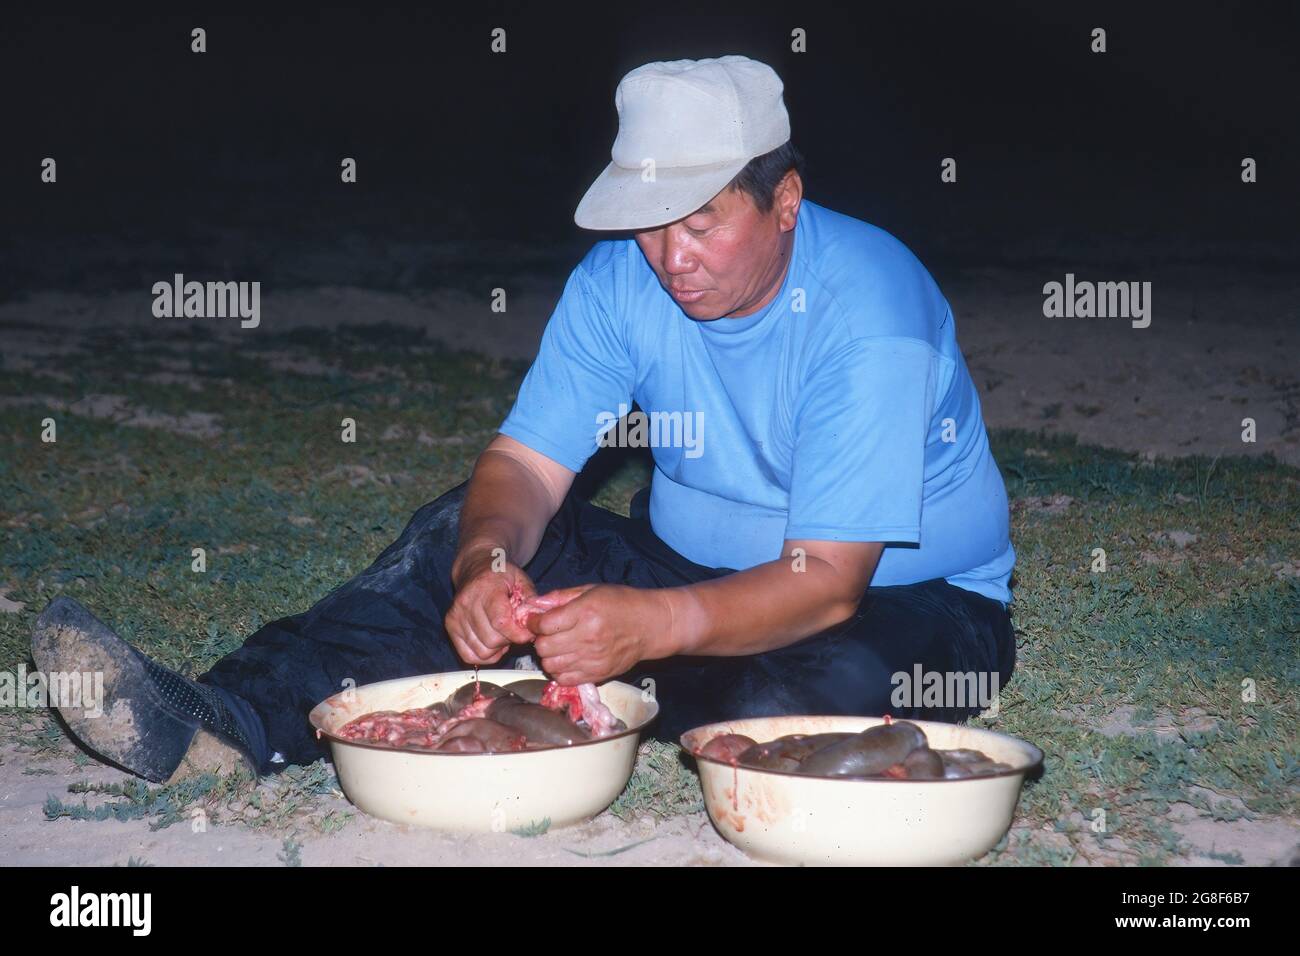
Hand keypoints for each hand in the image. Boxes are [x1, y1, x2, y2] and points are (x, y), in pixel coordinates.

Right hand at [445, 561, 537, 666]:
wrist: (475, 567)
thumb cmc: (501, 575)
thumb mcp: (521, 580)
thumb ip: (531, 600)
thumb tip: (538, 621)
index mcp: (486, 587)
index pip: (501, 622)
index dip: (518, 634)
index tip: (528, 633)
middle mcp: (466, 602)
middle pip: (491, 640)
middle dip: (509, 640)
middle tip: (516, 631)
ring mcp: (455, 615)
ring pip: (481, 651)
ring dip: (497, 649)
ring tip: (503, 635)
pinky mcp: (450, 626)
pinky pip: (468, 655)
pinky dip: (484, 655)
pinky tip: (492, 643)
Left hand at [529, 583, 671, 684]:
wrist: (652, 625)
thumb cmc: (622, 603)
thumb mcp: (591, 590)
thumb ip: (560, 597)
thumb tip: (532, 604)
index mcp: (585, 612)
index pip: (544, 625)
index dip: (533, 623)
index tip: (535, 621)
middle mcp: (587, 637)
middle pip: (543, 647)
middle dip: (539, 640)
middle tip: (547, 634)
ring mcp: (593, 659)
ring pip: (550, 666)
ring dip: (548, 657)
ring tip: (557, 647)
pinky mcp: (598, 674)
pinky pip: (565, 679)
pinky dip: (559, 671)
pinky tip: (567, 660)